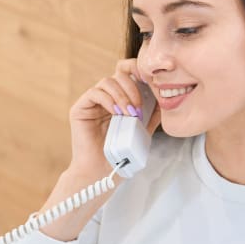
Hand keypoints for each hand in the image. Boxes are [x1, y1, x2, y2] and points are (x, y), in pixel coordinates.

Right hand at [66, 58, 161, 176]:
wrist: (102, 173)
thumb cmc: (121, 156)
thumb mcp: (143, 131)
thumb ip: (151, 114)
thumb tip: (163, 97)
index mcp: (119, 99)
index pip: (127, 73)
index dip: (137, 70)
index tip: (150, 81)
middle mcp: (105, 97)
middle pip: (119, 74)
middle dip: (133, 88)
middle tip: (138, 108)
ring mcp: (92, 102)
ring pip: (107, 81)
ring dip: (122, 95)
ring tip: (129, 114)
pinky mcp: (80, 109)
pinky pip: (95, 93)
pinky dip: (109, 100)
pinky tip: (117, 114)